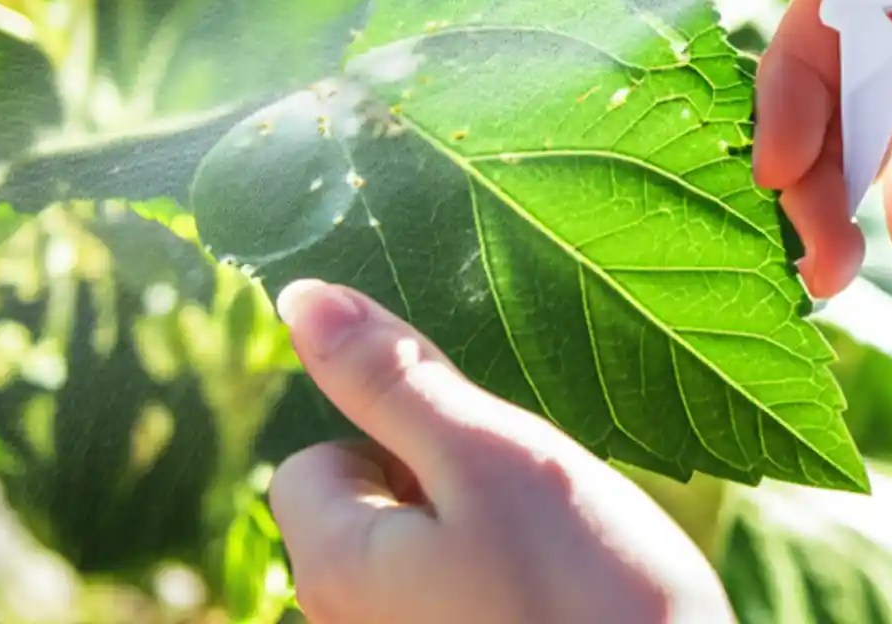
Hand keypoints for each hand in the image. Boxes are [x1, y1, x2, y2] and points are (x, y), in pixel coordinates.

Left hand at [268, 280, 734, 623]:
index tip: (480, 468)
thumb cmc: (590, 592)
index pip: (314, 463)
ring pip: (416, 557)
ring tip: (551, 558)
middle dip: (439, 490)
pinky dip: (496, 585)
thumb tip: (302, 298)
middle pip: (364, 513)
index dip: (396, 443)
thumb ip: (392, 381)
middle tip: (526, 511)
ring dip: (475, 536)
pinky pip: (454, 599)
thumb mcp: (490, 458)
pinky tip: (557, 597)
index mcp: (337, 570)